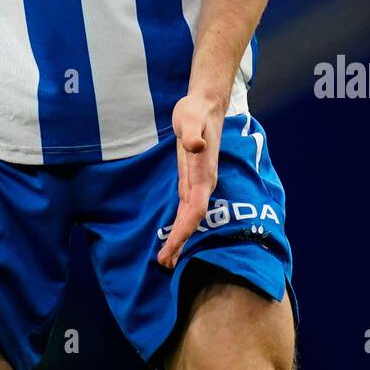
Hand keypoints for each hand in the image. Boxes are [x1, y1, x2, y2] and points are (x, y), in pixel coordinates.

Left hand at [156, 92, 226, 269]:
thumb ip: (193, 134)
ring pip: (190, 217)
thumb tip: (197, 145)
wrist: (205, 105)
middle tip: (164, 264)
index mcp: (203, 174)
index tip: (173, 246)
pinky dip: (180, 224)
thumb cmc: (196, 112)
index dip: (185, 229)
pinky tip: (174, 236)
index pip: (195, 209)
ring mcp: (198, 183)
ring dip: (180, 238)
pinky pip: (186, 208)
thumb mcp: (190, 119)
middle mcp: (203, 183)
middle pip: (192, 219)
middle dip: (180, 242)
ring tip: (167, 259)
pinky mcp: (190, 179)